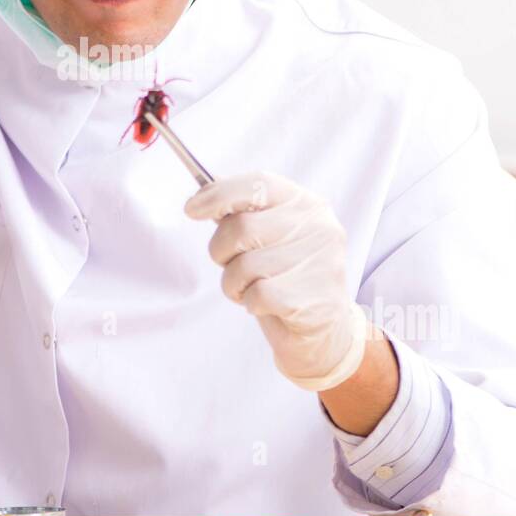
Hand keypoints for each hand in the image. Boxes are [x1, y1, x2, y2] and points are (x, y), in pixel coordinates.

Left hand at [184, 172, 369, 390]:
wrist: (323, 331)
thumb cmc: (286, 277)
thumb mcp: (269, 237)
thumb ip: (242, 213)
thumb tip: (204, 196)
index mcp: (306, 204)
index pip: (258, 184)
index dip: (219, 194)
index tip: (192, 209)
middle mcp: (318, 227)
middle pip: (241, 226)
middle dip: (221, 250)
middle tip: (231, 264)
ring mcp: (319, 262)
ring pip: (244, 265)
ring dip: (234, 282)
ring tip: (253, 288)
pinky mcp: (311, 299)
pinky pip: (256, 294)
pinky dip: (250, 303)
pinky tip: (268, 305)